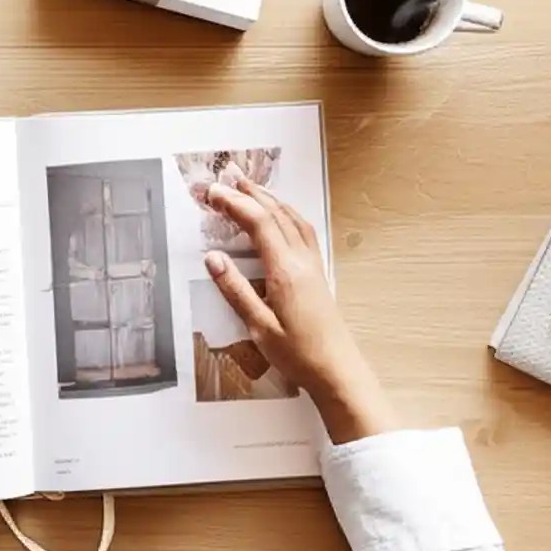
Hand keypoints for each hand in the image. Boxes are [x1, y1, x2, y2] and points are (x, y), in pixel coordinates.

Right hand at [202, 179, 396, 443]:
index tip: (212, 192)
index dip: (234, 203)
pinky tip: (280, 214)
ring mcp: (312, 265)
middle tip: (223, 180)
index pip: (258, 223)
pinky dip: (286, 214)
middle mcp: (301, 261)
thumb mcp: (258, 327)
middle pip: (274, 214)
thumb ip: (235, 290)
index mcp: (285, 271)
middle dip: (248, 193)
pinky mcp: (317, 274)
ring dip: (269, 199)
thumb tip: (213, 258)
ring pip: (291, 219)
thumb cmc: (298, 354)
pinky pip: (302, 231)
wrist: (338, 371)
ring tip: (249, 186)